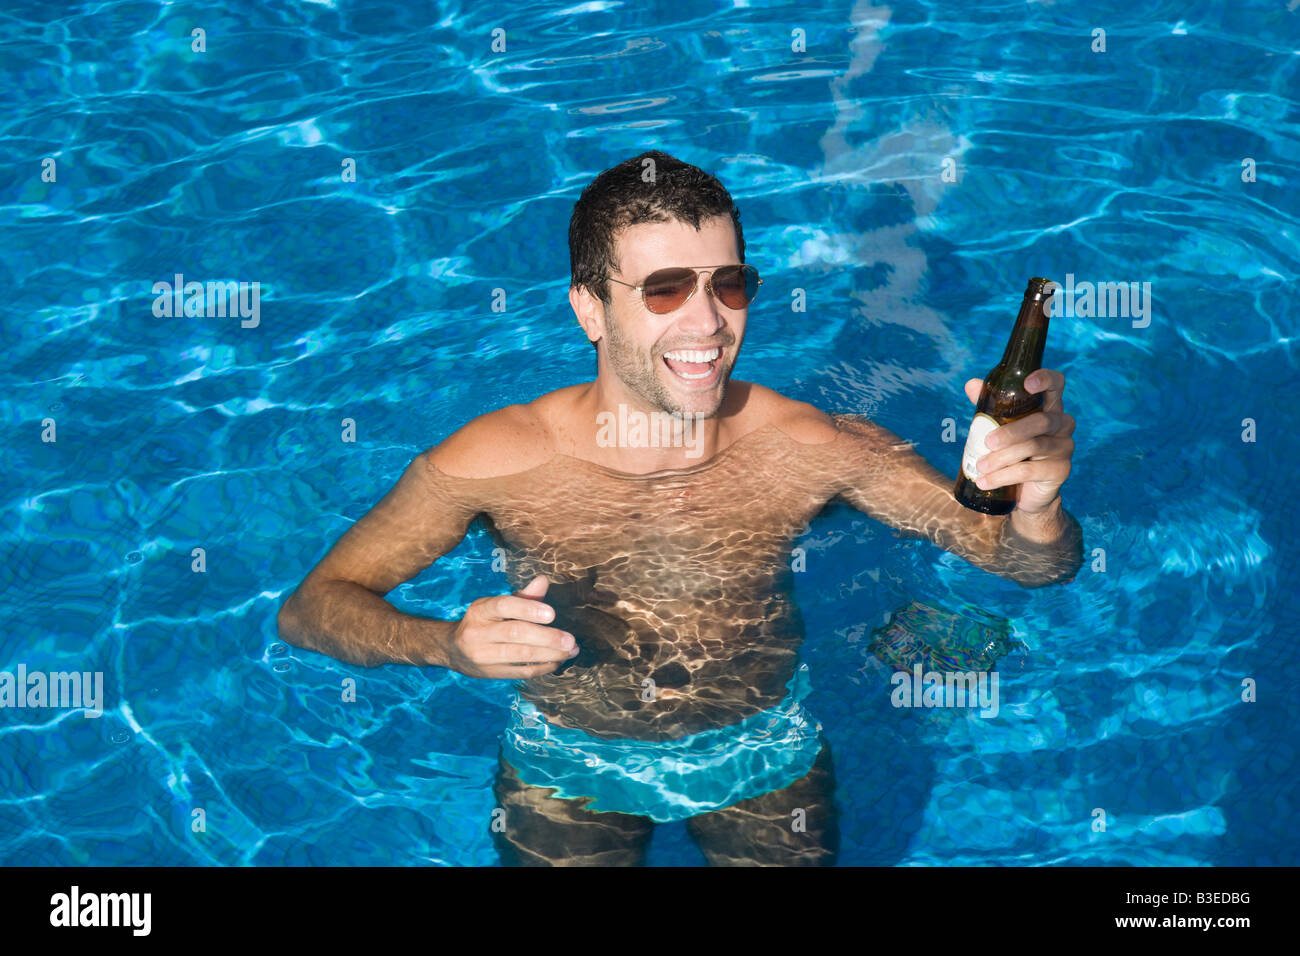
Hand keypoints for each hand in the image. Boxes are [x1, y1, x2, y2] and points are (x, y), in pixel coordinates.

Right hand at [445, 575, 578, 677]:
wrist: (453, 649)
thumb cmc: (484, 622)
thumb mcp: (496, 605)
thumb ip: (523, 596)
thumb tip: (543, 581)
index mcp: (480, 610)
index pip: (503, 606)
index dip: (528, 608)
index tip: (552, 614)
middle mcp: (478, 632)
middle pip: (515, 633)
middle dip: (546, 637)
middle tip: (570, 640)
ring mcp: (483, 655)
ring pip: (520, 655)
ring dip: (550, 654)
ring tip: (570, 650)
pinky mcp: (491, 673)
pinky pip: (521, 671)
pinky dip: (543, 667)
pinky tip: (558, 661)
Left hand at [963, 369, 1074, 515]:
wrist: (1024, 491)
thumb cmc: (1013, 451)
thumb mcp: (1000, 427)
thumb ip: (989, 406)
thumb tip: (971, 384)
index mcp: (1049, 407)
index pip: (1056, 385)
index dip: (1046, 380)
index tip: (1027, 384)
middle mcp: (1062, 424)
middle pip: (1041, 421)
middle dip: (1011, 432)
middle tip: (986, 441)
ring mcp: (1065, 447)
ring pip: (1033, 447)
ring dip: (1001, 458)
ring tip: (980, 467)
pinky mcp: (1061, 470)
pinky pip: (1030, 471)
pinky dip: (1003, 476)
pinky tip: (985, 481)